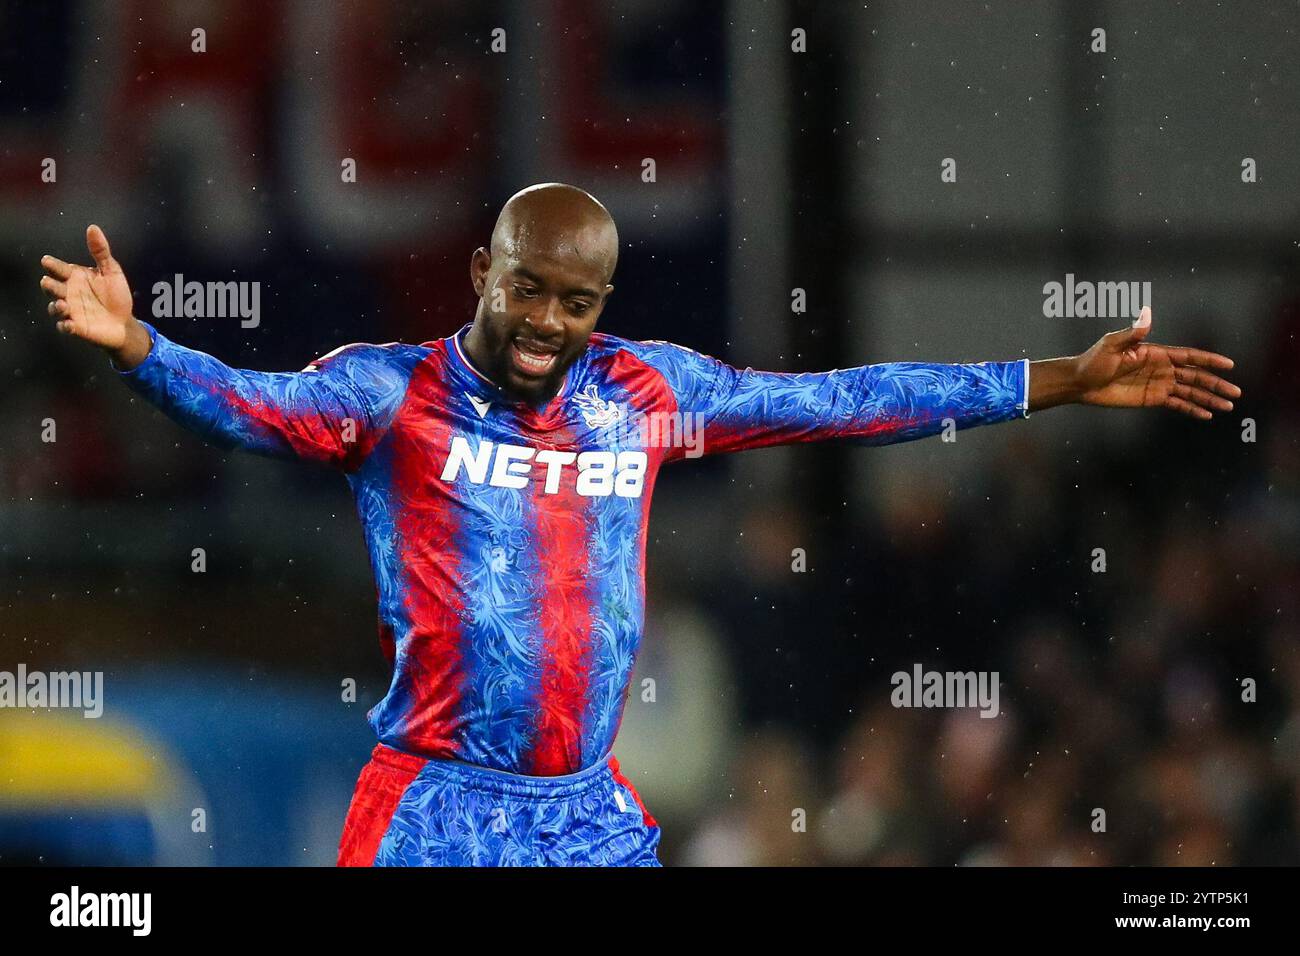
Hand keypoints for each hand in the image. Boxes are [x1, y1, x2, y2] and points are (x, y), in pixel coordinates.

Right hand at [41, 225, 148, 365]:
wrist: (124, 322)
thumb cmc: (116, 295)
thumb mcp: (111, 271)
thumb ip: (101, 251)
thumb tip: (92, 227)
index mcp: (75, 277)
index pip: (59, 269)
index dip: (52, 265)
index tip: (47, 261)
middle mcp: (68, 293)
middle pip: (52, 287)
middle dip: (49, 285)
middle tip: (48, 281)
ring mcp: (70, 311)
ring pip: (55, 308)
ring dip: (56, 306)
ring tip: (62, 304)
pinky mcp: (76, 327)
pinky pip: (66, 327)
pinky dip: (65, 326)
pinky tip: (70, 325)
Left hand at [1072, 307, 1240, 419]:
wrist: (1080, 383)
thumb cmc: (1093, 361)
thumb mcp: (1112, 345)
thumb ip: (1132, 332)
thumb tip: (1147, 313)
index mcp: (1156, 353)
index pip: (1189, 357)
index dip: (1209, 360)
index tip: (1229, 365)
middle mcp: (1162, 368)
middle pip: (1196, 376)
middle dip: (1216, 384)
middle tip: (1236, 393)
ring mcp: (1159, 384)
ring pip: (1190, 392)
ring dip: (1209, 399)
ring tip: (1228, 407)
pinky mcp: (1152, 398)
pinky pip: (1177, 404)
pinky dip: (1192, 409)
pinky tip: (1207, 415)